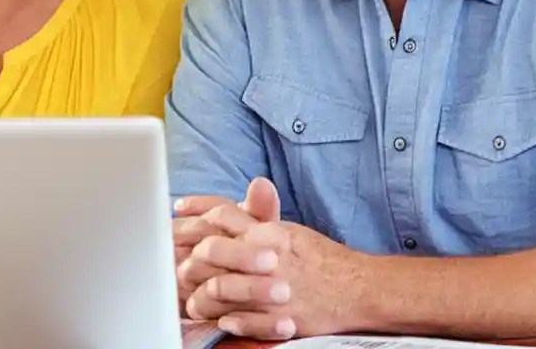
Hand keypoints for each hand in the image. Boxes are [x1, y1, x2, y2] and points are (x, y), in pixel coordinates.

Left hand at [183, 182, 366, 340]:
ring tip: (194, 301)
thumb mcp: (287, 231)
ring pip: (221, 289)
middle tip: (178, 267)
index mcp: (269, 233)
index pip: (221, 217)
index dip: (195, 216)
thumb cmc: (320, 259)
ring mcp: (273, 290)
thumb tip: (221, 213)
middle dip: (190, 260)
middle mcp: (268, 257)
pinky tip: (221, 321)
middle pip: (213, 252)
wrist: (358, 288)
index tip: (176, 216)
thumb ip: (255, 220)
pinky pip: (244, 322)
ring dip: (202, 296)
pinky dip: (228, 322)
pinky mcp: (281, 319)